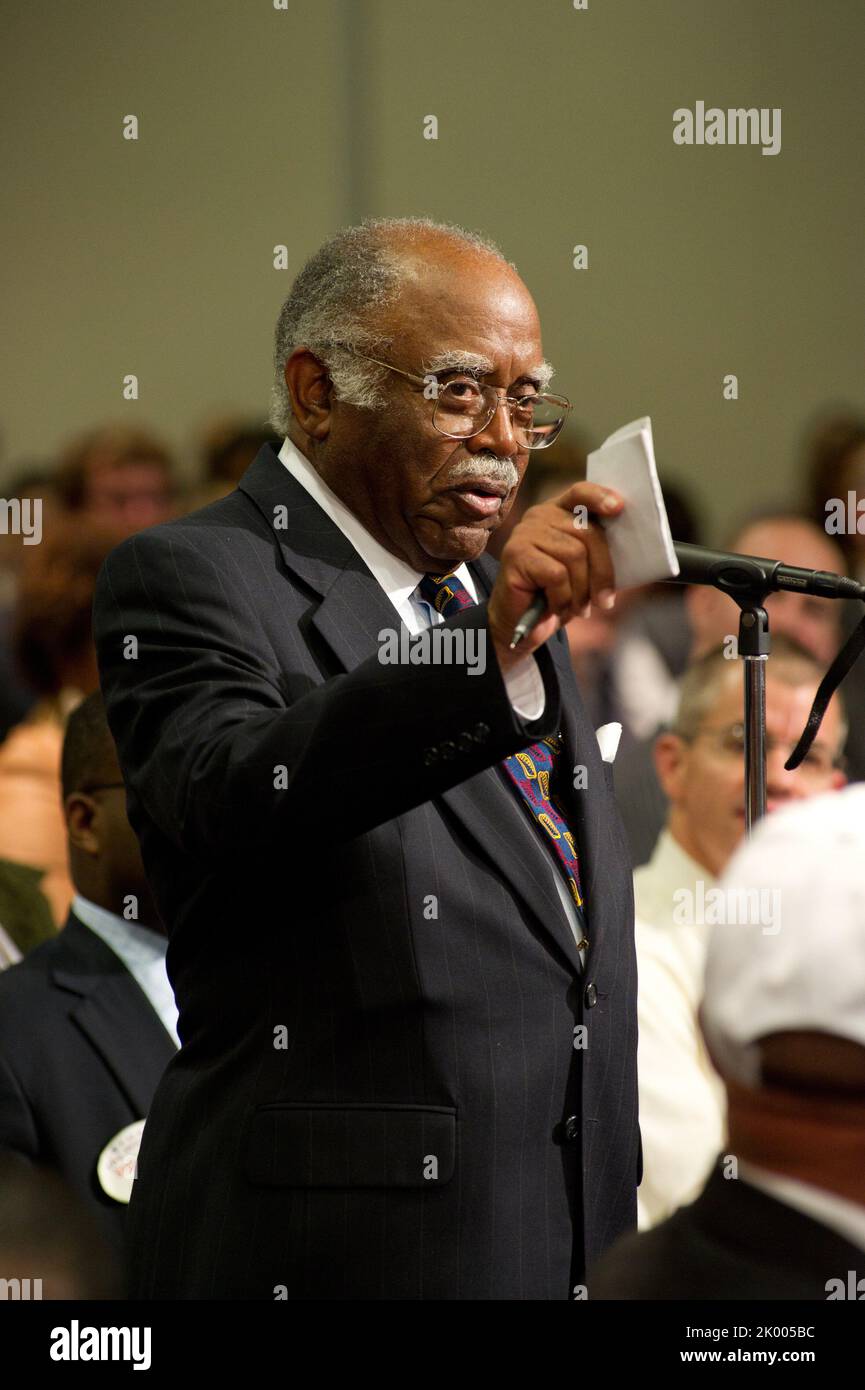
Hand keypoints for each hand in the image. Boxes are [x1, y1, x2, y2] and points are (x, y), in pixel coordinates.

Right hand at [488, 481, 623, 672]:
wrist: (519, 624)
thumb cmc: (556, 595)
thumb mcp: (583, 569)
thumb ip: (597, 550)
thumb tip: (629, 545)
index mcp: (559, 512)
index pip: (580, 493)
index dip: (599, 497)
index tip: (619, 507)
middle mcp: (540, 516)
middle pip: (587, 533)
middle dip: (602, 572)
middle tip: (603, 601)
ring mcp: (525, 533)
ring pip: (574, 555)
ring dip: (581, 590)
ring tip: (575, 607)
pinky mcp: (515, 554)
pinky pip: (556, 574)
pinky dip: (562, 598)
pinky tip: (554, 607)